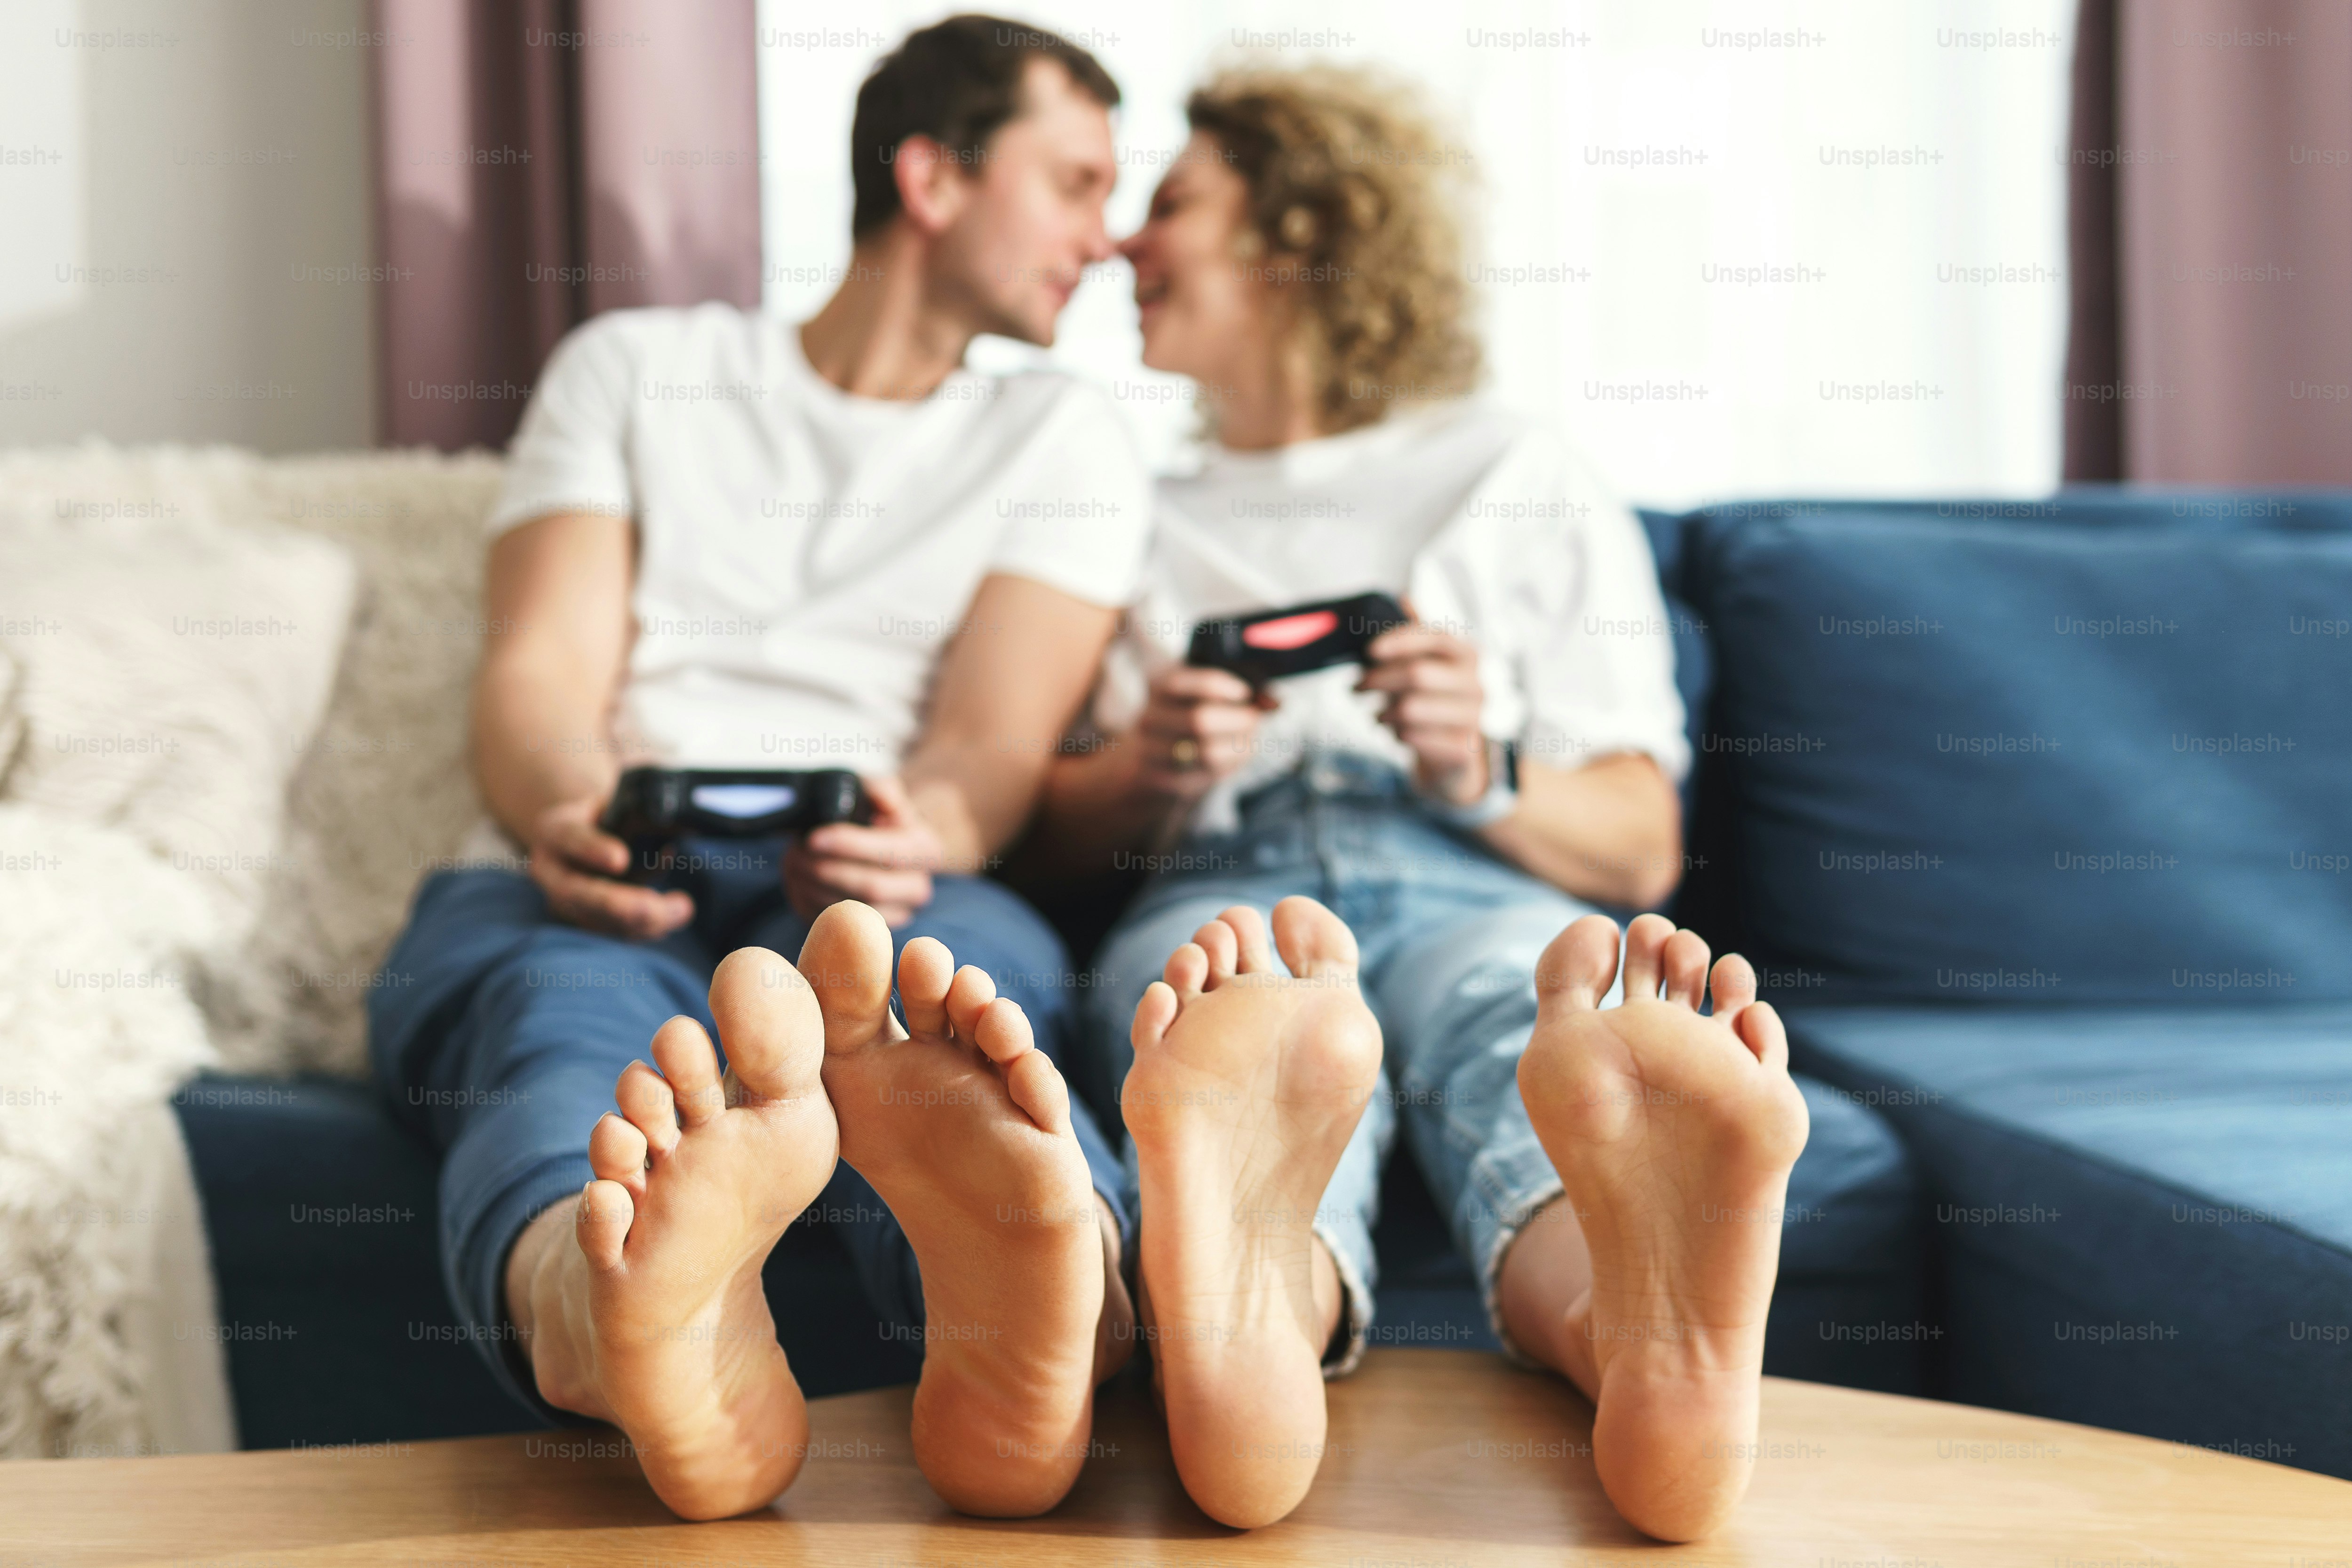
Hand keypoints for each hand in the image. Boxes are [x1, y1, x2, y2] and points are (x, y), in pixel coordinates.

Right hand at [527, 793, 693, 939]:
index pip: (570, 838)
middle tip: (657, 907)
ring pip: (597, 919)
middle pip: (577, 893)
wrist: (586, 835)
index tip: (621, 859)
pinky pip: (611, 931)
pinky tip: (673, 916)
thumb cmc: (607, 815)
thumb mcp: (617, 802)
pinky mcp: (583, 919)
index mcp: (555, 830)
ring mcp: (564, 900)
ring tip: (682, 909)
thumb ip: (639, 812)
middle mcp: (551, 869)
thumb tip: (683, 825)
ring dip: (641, 922)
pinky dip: (644, 927)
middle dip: (619, 905)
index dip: (593, 850)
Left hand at [784, 774, 944, 927]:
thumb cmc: (874, 813)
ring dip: (813, 887)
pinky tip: (798, 880)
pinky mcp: (868, 933)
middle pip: (871, 889)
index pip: (890, 855)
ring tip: (794, 861)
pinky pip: (835, 926)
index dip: (849, 846)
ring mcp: (895, 915)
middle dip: (827, 870)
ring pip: (852, 912)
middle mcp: (918, 889)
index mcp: (926, 850)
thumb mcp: (879, 791)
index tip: (814, 837)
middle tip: (797, 851)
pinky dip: (809, 903)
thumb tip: (887, 803)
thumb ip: (883, 790)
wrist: (878, 842)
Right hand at [1135, 664, 1276, 795]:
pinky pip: (1204, 777)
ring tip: (1250, 739)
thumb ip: (1230, 689)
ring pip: (1207, 754)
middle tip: (1256, 719)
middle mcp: (1150, 718)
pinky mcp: (1161, 779)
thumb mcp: (1196, 690)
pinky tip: (1236, 757)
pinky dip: (1229, 767)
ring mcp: (1151, 751)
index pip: (1189, 684)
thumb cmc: (1185, 711)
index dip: (1224, 686)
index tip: (1246, 692)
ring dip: (1239, 747)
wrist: (1148, 752)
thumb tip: (1273, 702)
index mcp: (1158, 686)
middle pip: (1200, 720)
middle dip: (1238, 721)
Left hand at [1359, 622, 1488, 805]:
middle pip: (1417, 674)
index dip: (1400, 641)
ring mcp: (1473, 717)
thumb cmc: (1433, 698)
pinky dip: (1395, 734)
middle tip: (1357, 686)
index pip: (1435, 637)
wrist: (1454, 749)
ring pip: (1411, 709)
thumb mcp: (1426, 663)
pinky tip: (1394, 732)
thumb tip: (1403, 597)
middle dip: (1379, 679)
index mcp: (1468, 655)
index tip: (1369, 650)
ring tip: (1376, 714)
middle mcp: (1476, 684)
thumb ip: (1415, 635)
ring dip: (1384, 711)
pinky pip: (1414, 737)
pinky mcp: (1463, 748)